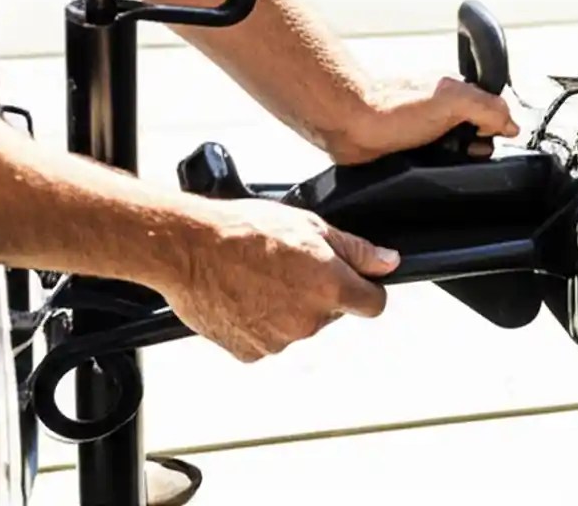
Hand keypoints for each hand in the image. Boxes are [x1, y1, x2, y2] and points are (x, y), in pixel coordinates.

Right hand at [156, 198, 399, 362]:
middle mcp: (309, 321)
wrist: (189, 249)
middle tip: (286, 266)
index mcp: (330, 288)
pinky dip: (258, 324)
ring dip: (286, 309)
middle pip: (330, 314)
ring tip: (257, 277)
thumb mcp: (309, 226)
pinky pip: (266, 340)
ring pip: (296, 327)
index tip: (353, 281)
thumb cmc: (245, 229)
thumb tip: (388, 262)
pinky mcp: (250, 353)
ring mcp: (279, 341)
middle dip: (317, 294)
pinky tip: (242, 296)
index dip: (365, 290)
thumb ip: (355, 250)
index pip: (373, 305)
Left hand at [334, 76, 520, 164]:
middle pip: (476, 139)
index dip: (493, 131)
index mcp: (456, 94)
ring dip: (451, 163)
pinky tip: (425, 169)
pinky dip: (433, 171)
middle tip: (458, 150)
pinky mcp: (409, 152)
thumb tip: (511, 125)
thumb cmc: (392, 106)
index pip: (493, 115)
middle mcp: (442, 112)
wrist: (349, 123)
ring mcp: (425, 132)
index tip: (482, 140)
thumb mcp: (452, 100)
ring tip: (438, 161)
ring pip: (455, 156)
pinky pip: (434, 166)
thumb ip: (488, 107)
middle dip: (472, 150)